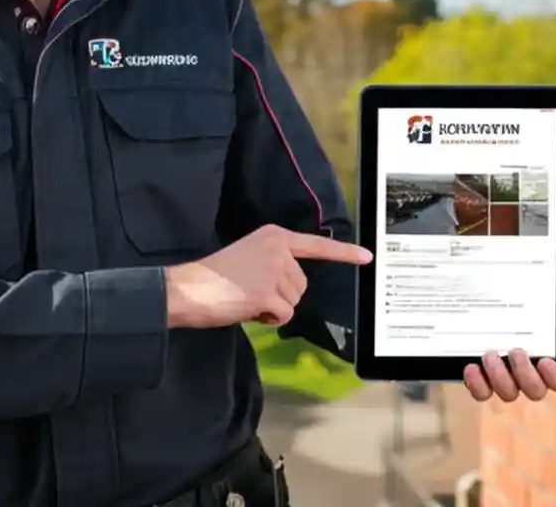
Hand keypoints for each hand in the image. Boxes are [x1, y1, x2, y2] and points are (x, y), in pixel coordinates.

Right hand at [165, 224, 371, 328]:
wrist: (187, 288)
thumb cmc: (215, 278)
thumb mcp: (250, 258)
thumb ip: (274, 265)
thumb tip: (292, 289)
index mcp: (274, 236)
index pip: (316, 246)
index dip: (344, 254)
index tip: (367, 257)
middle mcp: (278, 249)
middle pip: (302, 285)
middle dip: (280, 296)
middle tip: (249, 292)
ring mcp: (274, 270)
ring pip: (293, 302)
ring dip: (273, 308)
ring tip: (245, 298)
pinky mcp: (268, 293)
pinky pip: (284, 316)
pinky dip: (268, 320)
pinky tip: (246, 309)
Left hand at [462, 270, 555, 401]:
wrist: (482, 277)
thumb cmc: (521, 281)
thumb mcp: (545, 275)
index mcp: (549, 352)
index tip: (545, 360)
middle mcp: (528, 368)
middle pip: (536, 392)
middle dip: (525, 375)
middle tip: (514, 350)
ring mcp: (504, 373)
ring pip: (509, 394)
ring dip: (500, 378)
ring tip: (488, 353)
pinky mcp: (480, 373)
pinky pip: (482, 393)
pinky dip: (477, 386)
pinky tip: (471, 366)